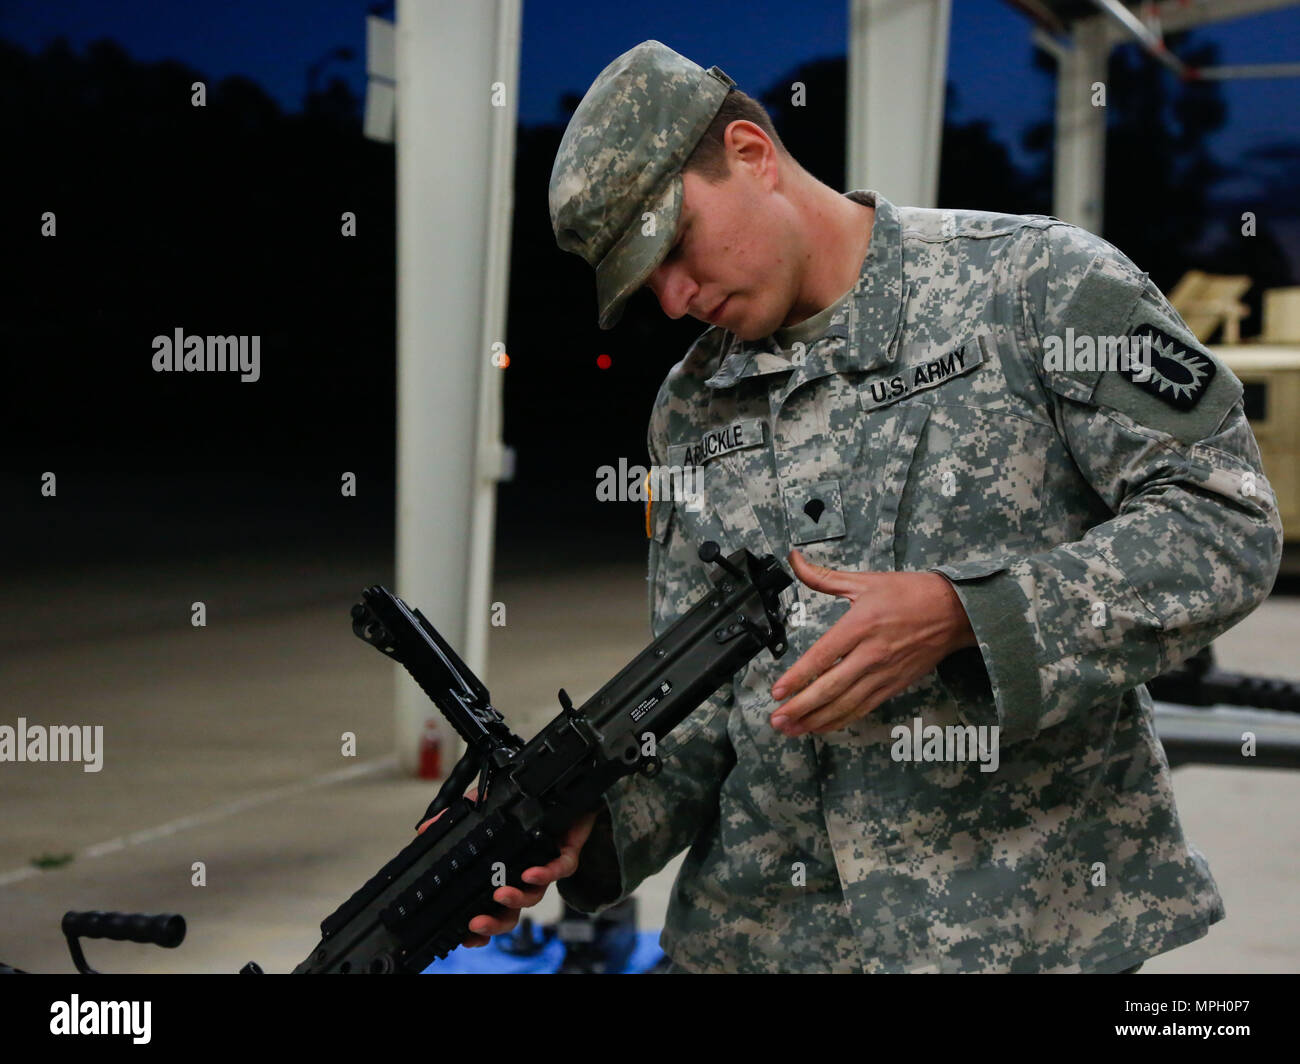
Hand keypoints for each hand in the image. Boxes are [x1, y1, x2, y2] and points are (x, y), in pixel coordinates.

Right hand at [416, 788, 599, 948]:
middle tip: (476, 922)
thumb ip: (456, 819)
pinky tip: (530, 873)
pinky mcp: (565, 856)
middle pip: (510, 914)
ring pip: (533, 896)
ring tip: (500, 894)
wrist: (562, 792)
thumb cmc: (524, 807)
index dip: (480, 927)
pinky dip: (545, 874)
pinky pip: (558, 870)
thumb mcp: (484, 809)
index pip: (489, 909)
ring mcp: (544, 869)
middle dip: (493, 923)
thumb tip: (425, 829)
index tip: (464, 937)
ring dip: (516, 899)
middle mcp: (523, 879)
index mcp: (504, 875)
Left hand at [769, 549, 975, 735]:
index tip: (778, 691)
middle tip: (777, 719)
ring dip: (816, 720)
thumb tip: (794, 560)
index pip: (823, 656)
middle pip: (831, 687)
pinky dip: (841, 720)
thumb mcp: (865, 581)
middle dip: (801, 707)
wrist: (954, 612)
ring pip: (846, 704)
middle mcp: (871, 653)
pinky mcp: (894, 685)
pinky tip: (821, 726)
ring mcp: (884, 673)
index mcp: (860, 625)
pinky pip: (864, 708)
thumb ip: (824, 577)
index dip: (799, 677)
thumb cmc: (910, 593)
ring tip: (791, 729)